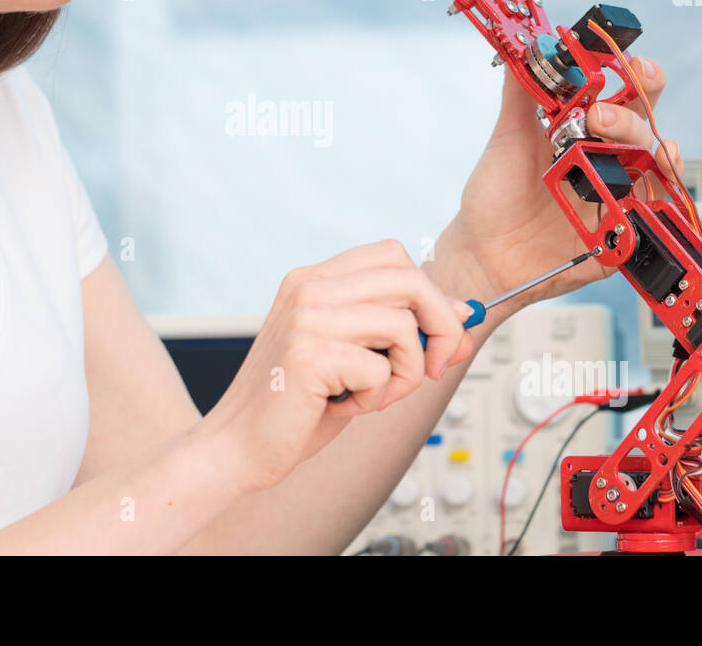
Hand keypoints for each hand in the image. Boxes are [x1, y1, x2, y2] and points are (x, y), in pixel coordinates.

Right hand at [197, 239, 476, 494]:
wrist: (238, 447)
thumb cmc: (298, 406)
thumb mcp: (354, 357)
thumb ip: (399, 332)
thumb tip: (463, 317)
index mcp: (313, 279)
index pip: (392, 255)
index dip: (431, 292)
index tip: (442, 334)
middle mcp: (308, 288)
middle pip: (410, 280)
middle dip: (441, 327)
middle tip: (435, 368)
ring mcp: (306, 317)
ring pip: (403, 326)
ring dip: (406, 373)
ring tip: (374, 395)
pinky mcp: (309, 354)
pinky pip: (381, 369)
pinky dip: (376, 398)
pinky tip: (343, 407)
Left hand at [437, 56, 684, 309]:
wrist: (483, 254)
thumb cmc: (493, 197)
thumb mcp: (506, 138)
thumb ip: (520, 93)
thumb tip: (522, 45)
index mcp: (582, 133)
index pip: (622, 96)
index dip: (635, 76)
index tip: (632, 61)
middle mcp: (605, 161)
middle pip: (642, 126)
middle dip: (633, 112)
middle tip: (599, 115)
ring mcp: (615, 195)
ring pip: (654, 165)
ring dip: (654, 149)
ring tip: (635, 145)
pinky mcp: (621, 233)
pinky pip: (655, 213)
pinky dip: (664, 195)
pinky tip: (661, 178)